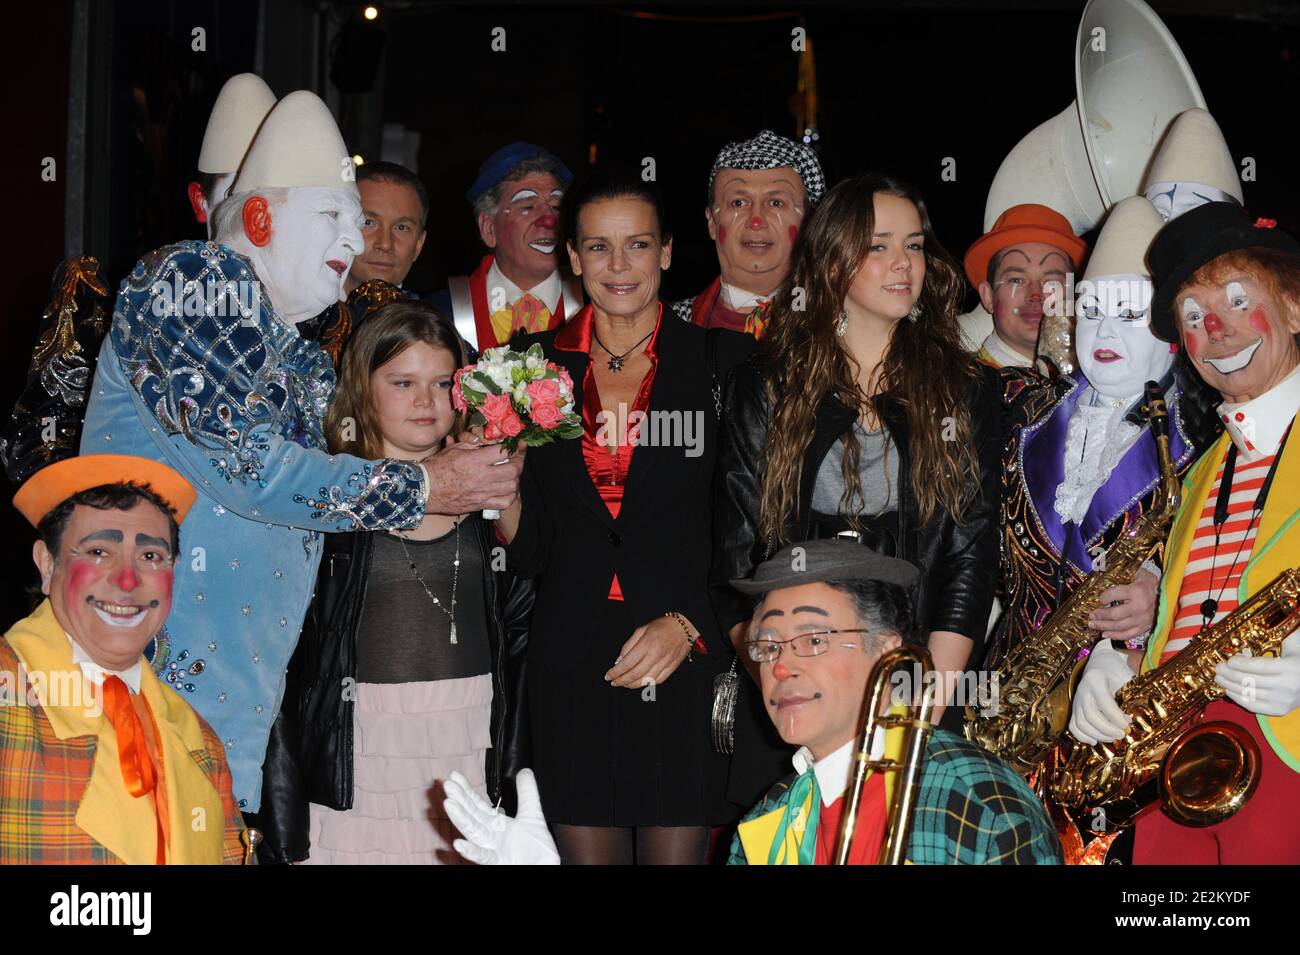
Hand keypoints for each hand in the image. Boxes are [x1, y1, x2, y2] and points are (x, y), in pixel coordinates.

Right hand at [421, 442, 519, 514]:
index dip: (514, 447)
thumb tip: (481, 442)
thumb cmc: (435, 469)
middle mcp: (482, 476)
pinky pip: (504, 502)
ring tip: (511, 475)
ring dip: (515, 479)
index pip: (504, 451)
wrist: (424, 491)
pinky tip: (506, 490)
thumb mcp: (452, 450)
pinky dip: (509, 496)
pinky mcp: (481, 504)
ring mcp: (483, 492)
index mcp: (475, 460)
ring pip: (512, 487)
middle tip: (517, 459)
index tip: (516, 445)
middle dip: (519, 463)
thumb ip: (470, 446)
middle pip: (513, 470)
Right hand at [443, 769, 558, 864]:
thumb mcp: (532, 815)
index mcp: (496, 824)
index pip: (477, 805)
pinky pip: (484, 857)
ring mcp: (493, 850)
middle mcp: (490, 836)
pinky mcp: (499, 863)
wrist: (544, 867)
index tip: (454, 776)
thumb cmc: (535, 849)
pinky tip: (459, 843)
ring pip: (474, 833)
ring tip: (449, 804)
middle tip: (447, 785)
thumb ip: (527, 793)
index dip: (466, 791)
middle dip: (460, 800)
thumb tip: (524, 770)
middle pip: (472, 816)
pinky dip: (471, 851)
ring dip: (461, 819)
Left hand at [604, 615, 692, 688]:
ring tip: (624, 684)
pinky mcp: (672, 668)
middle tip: (613, 682)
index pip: (627, 663)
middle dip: (621, 681)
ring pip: (645, 681)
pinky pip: (657, 681)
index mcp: (647, 644)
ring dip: (632, 685)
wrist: (684, 627)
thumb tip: (618, 661)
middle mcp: (656, 655)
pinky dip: (646, 684)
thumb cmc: (662, 626)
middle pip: (635, 674)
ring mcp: (665, 663)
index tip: (608, 676)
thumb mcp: (641, 630)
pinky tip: (639, 683)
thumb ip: (628, 646)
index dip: (616, 672)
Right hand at [1069, 640, 1137, 744]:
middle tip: (1122, 734)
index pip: (1104, 703)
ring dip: (1098, 734)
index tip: (1128, 725)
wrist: (1100, 664)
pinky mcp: (1074, 708)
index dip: (1116, 718)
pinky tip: (1095, 741)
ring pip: (1081, 723)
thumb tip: (1136, 717)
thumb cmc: (1116, 672)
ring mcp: (1076, 700)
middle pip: (1091, 716)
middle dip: (1108, 729)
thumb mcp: (1125, 677)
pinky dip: (1082, 736)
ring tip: (1113, 737)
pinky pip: (1073, 725)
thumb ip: (1130, 694)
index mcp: (1095, 680)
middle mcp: (1082, 690)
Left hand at [1089, 568, 1158, 640]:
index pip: (1115, 594)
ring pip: (1119, 626)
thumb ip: (1124, 574)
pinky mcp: (1145, 627)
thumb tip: (1103, 569)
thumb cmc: (1149, 583)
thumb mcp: (1139, 574)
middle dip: (1100, 615)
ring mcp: (1142, 619)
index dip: (1104, 597)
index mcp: (1137, 591)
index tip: (1099, 599)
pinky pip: (1128, 634)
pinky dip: (1115, 636)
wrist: (1169, 595)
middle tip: (1091, 616)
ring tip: (1092, 624)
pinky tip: (1104, 634)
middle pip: (1114, 614)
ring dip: (1103, 626)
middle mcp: (1140, 606)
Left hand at [1214, 629, 1299, 716]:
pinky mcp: (1279, 710)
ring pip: (1248, 693)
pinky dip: (1237, 698)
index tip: (1229, 660)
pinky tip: (1228, 690)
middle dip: (1229, 674)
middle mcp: (1287, 686)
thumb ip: (1278, 640)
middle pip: (1250, 680)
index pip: (1259, 666)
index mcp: (1290, 668)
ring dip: (1229, 685)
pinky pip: (1253, 705)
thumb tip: (1252, 641)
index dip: (1241, 664)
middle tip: (1218, 667)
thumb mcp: (1294, 646)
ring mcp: (1283, 701)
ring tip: (1218, 678)